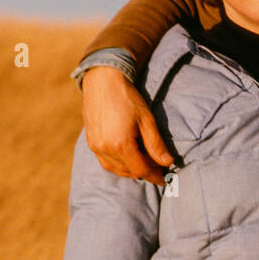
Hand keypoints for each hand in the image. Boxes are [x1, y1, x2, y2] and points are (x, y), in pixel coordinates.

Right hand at [82, 66, 172, 185]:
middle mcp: (105, 149)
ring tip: (145, 161)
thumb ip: (156, 144)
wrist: (102, 81)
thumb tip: (167, 163)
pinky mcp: (90, 142)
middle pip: (129, 171)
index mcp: (120, 145)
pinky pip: (105, 162)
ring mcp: (95, 147)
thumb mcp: (147, 120)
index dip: (154, 176)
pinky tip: (128, 157)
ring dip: (131, 169)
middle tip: (158, 166)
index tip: (164, 178)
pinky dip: (118, 164)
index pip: (141, 170)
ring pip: (116, 169)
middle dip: (145, 171)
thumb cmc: (127, 98)